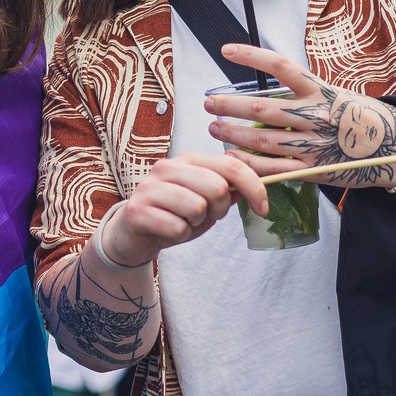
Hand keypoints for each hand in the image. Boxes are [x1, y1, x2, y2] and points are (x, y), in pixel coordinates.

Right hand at [104, 152, 267, 264]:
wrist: (132, 234)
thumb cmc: (174, 214)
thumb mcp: (205, 200)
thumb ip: (229, 189)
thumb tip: (258, 184)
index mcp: (189, 160)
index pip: (231, 165)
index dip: (255, 187)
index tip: (263, 209)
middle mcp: (168, 167)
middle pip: (216, 187)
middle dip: (219, 210)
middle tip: (205, 215)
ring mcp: (150, 187)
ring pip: (197, 207)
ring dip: (196, 223)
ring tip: (183, 221)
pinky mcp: (137, 210)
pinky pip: (178, 227)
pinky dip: (180, 235)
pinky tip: (168, 230)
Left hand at [204, 43, 395, 187]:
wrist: (395, 148)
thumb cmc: (361, 117)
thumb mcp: (335, 95)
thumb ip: (304, 93)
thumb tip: (270, 87)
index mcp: (320, 90)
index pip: (280, 67)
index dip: (252, 57)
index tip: (226, 51)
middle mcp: (315, 115)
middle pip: (262, 108)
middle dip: (229, 106)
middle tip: (208, 104)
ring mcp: (313, 143)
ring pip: (262, 139)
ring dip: (233, 134)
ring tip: (214, 129)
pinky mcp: (313, 169)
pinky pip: (274, 167)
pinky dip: (249, 163)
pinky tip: (232, 157)